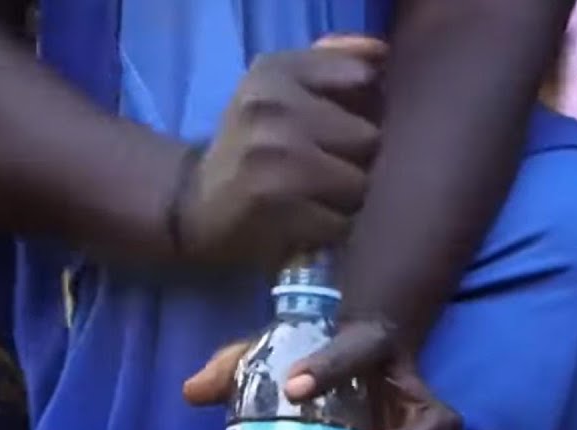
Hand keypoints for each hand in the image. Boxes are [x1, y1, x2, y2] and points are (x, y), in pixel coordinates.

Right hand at [174, 36, 387, 270]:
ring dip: (347, 201)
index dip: (364, 111)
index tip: (338, 130)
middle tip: (324, 173)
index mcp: (273, 72)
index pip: (361, 78)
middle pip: (369, 139)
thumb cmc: (254, 147)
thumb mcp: (280, 91)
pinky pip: (342, 222)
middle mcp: (270, 107)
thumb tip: (381, 51)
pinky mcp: (273, 205)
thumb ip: (331, 63)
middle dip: (358, 161)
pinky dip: (331, 231)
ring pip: (359, 183)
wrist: (195, 207)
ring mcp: (272, 155)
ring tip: (316, 200)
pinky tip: (306, 225)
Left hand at [184, 319, 462, 429]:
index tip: (294, 385)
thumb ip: (235, 366)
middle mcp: (412, 399)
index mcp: (377, 350)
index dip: (332, 367)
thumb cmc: (315, 356)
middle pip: (433, 426)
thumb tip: (193, 392)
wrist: (367, 362)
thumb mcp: (274, 349)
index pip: (361, 349)